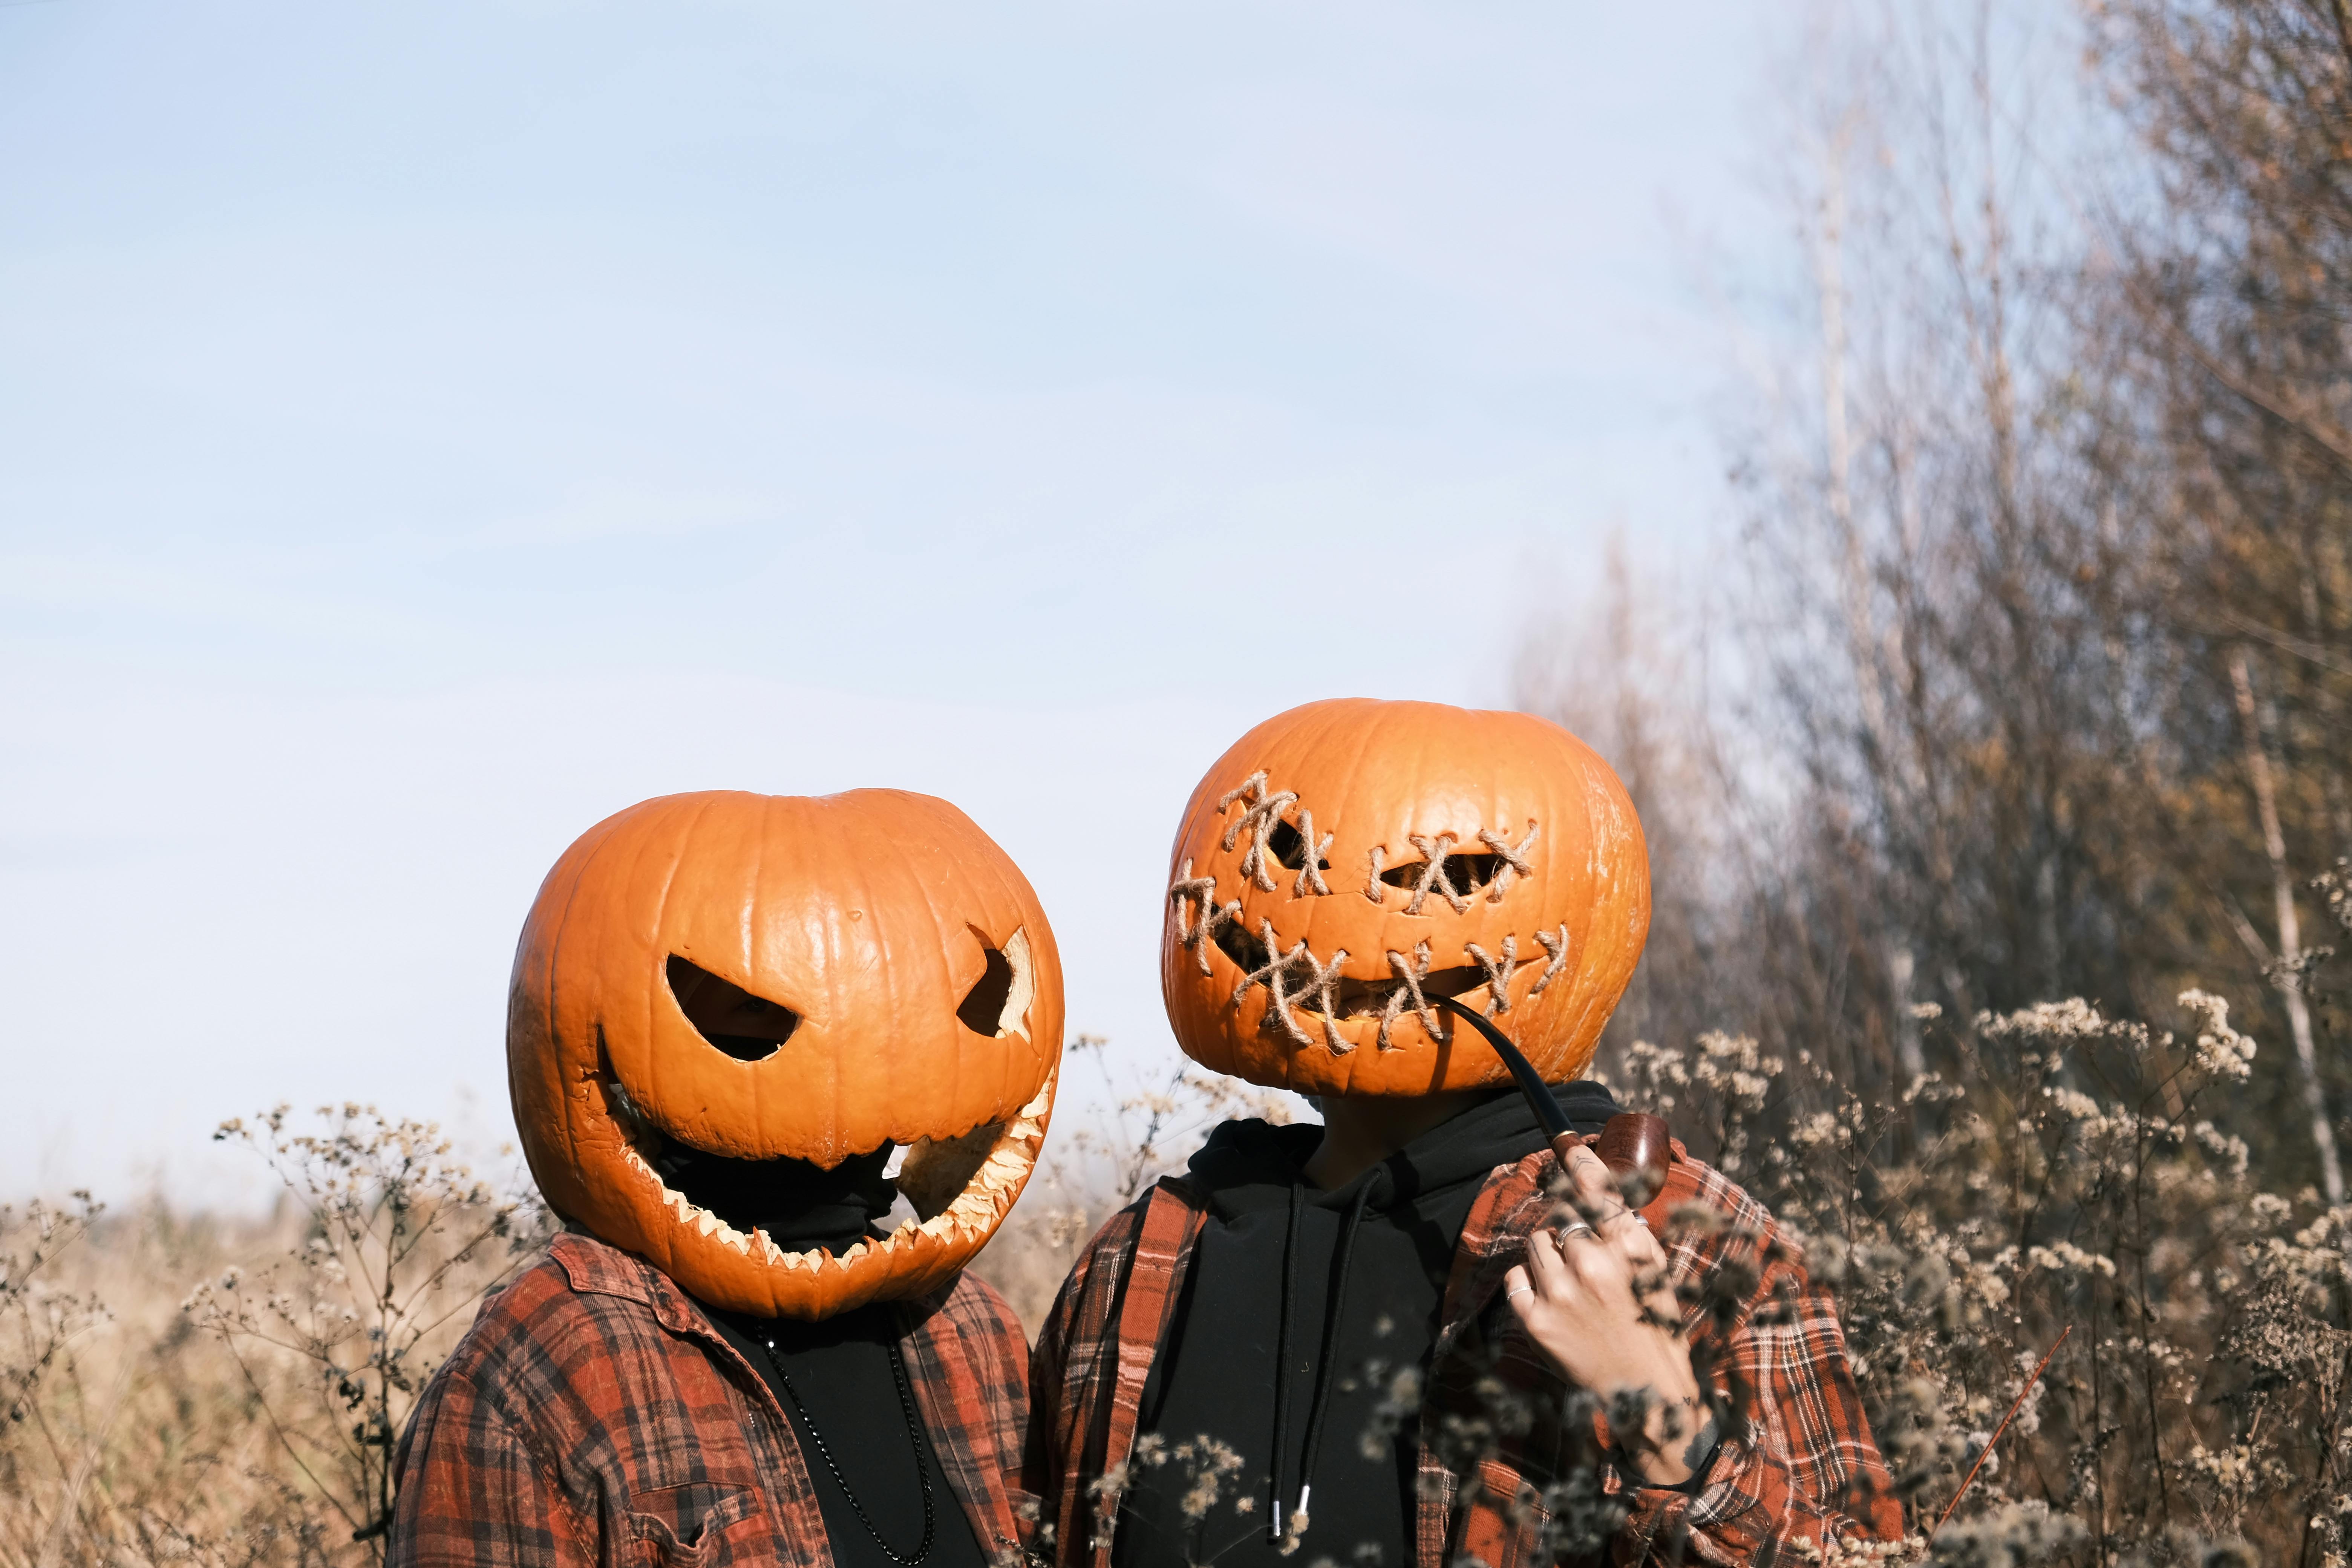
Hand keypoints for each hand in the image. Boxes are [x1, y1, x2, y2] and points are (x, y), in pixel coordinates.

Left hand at [1503, 1143, 1707, 1485]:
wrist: (1646, 1393)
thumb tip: (1599, 1193)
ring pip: (1537, 1243)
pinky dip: (1528, 1283)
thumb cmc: (1655, 1327)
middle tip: (1582, 1258)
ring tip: (1572, 1284)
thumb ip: (1627, 1232)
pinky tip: (1552, 1300)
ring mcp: (1561, 1292)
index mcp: (1629, 1248)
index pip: (1597, 1190)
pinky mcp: (1536, 1320)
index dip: (1579, 1162)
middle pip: (1562, 1217)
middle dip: (1570, 1230)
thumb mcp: (1655, 1271)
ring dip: (1549, 1255)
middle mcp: (1592, 1263)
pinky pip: (1516, 1277)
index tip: (1565, 1142)